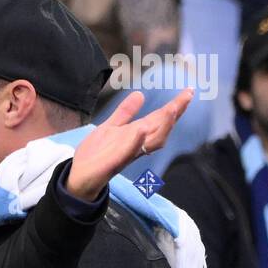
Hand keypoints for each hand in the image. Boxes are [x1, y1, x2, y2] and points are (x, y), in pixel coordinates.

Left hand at [68, 88, 193, 200]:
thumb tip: (140, 94)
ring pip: (151, 141)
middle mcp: (137, 144)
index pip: (158, 118)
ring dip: (163, 125)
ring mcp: (127, 154)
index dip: (174, 106)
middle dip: (175, 113)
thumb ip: (125, 112)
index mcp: (136, 135)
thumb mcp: (110, 127)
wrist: (79, 176)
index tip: (188, 91)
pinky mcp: (114, 162)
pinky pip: (128, 152)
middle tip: (188, 96)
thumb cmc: (96, 154)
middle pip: (161, 128)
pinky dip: (136, 141)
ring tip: (172, 109)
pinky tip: (141, 129)